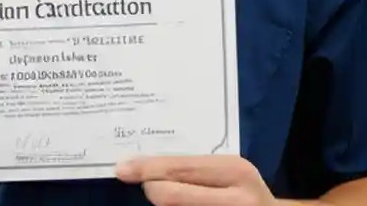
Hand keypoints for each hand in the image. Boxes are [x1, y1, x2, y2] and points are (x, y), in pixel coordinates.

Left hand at [115, 154, 277, 205]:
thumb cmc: (245, 192)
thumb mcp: (229, 172)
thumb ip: (193, 168)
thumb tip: (139, 167)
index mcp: (235, 170)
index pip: (179, 169)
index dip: (146, 169)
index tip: (122, 169)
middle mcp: (235, 199)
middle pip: (168, 196)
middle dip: (151, 189)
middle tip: (147, 187)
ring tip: (169, 197)